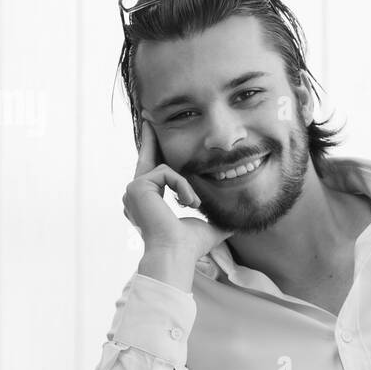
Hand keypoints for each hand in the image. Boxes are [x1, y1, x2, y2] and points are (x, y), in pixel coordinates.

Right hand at [123, 120, 229, 258]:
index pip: (154, 172)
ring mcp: (133, 190)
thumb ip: (217, 219)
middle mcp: (135, 194)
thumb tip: (238, 222)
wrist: (175, 254)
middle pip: (146, 158)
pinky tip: (188, 204)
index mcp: (148, 201)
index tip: (156, 135)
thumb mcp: (207, 227)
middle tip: (150, 116)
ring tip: (192, 205)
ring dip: (185, 186)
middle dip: (150, 137)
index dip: (156, 153)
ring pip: (164, 168)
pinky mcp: (136, 187)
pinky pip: (166, 172)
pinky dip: (182, 186)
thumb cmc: (188, 246)